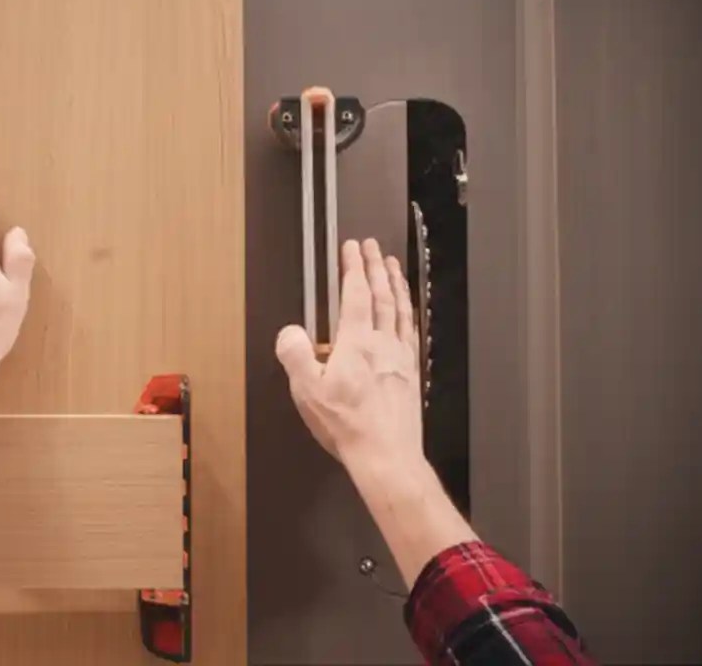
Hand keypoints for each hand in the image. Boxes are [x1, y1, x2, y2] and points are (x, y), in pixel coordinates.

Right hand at [275, 238, 422, 472]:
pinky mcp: (411, 373)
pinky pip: (411, 331)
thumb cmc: (347, 426)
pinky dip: (409, 312)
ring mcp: (401, 358)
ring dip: (396, 284)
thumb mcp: (308, 392)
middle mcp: (383, 344)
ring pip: (401, 310)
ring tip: (393, 267)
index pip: (356, 295)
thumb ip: (296, 356)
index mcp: (357, 343)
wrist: (387, 455)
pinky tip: (408, 311)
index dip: (353, 269)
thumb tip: (290, 331)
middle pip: (382, 296)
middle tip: (373, 246)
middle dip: (376, 268)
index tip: (351, 249)